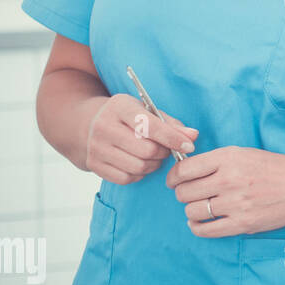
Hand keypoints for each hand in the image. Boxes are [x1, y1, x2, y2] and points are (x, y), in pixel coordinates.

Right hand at [84, 94, 198, 184]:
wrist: (90, 124)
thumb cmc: (128, 117)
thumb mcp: (148, 112)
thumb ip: (172, 124)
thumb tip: (193, 136)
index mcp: (120, 107)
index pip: (150, 126)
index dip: (173, 139)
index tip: (189, 146)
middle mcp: (104, 126)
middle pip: (146, 150)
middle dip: (163, 153)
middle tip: (166, 149)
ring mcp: (96, 147)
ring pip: (138, 166)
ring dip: (153, 165)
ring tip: (153, 156)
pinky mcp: (93, 164)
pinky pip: (126, 178)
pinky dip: (139, 174)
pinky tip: (139, 163)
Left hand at [166, 146, 284, 237]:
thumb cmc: (272, 168)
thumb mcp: (243, 154)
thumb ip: (215, 161)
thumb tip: (183, 172)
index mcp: (228, 158)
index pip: (184, 170)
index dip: (174, 177)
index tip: (175, 182)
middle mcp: (229, 180)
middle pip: (184, 192)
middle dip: (184, 194)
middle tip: (192, 194)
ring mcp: (235, 203)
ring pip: (192, 211)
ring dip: (192, 211)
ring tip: (201, 207)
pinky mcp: (242, 224)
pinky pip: (206, 230)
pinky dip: (197, 227)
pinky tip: (200, 223)